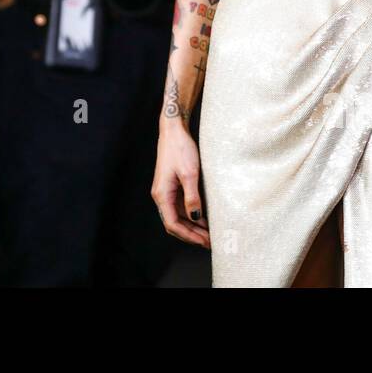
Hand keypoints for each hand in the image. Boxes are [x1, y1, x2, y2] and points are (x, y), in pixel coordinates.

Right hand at [151, 125, 210, 248]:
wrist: (174, 130)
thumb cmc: (180, 149)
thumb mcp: (190, 174)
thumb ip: (192, 197)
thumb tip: (195, 217)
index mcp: (161, 194)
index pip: (172, 224)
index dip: (188, 236)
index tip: (204, 242)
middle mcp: (162, 195)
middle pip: (175, 223)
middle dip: (192, 234)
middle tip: (210, 242)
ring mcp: (167, 191)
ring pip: (179, 216)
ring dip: (193, 226)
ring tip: (209, 233)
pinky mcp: (173, 186)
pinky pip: (182, 206)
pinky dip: (193, 215)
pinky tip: (205, 218)